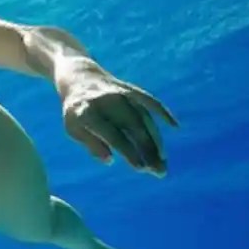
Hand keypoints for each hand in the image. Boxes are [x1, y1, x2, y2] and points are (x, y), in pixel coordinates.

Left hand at [59, 64, 178, 175]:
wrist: (80, 77)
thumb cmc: (76, 111)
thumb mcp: (73, 129)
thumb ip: (91, 144)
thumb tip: (110, 160)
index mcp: (89, 113)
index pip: (113, 136)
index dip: (128, 152)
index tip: (141, 169)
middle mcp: (107, 102)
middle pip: (133, 128)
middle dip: (148, 150)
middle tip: (160, 171)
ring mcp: (122, 94)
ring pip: (144, 118)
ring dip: (156, 140)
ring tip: (163, 160)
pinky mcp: (132, 90)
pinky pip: (150, 101)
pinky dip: (163, 113)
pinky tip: (175, 127)